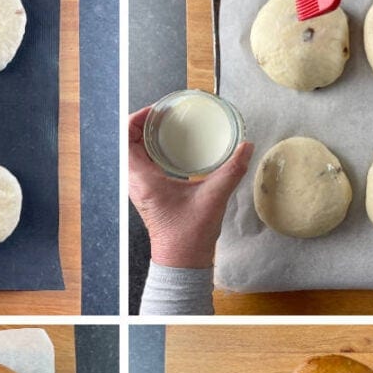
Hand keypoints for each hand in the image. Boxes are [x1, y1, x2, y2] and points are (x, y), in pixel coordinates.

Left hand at [128, 105, 253, 269]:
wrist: (181, 263)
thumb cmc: (189, 236)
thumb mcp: (213, 198)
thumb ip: (231, 171)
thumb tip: (246, 147)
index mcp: (143, 179)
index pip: (126, 138)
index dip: (138, 118)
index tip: (158, 110)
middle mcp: (136, 182)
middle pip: (129, 142)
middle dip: (145, 123)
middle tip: (167, 113)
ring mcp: (141, 189)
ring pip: (135, 153)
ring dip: (148, 136)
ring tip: (170, 125)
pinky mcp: (149, 194)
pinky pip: (144, 163)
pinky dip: (153, 150)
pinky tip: (173, 147)